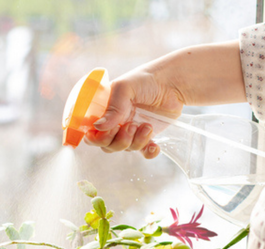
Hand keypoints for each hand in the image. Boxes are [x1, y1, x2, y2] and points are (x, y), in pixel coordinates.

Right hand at [82, 41, 244, 157]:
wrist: (173, 83)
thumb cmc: (146, 80)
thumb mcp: (126, 88)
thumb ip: (113, 107)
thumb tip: (98, 127)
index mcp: (104, 112)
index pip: (91, 133)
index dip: (95, 138)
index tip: (105, 133)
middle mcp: (115, 123)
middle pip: (107, 146)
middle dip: (119, 141)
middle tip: (131, 126)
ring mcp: (131, 131)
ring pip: (125, 149)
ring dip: (136, 142)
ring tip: (147, 126)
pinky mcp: (147, 137)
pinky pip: (143, 153)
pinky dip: (149, 152)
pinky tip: (154, 145)